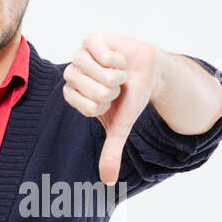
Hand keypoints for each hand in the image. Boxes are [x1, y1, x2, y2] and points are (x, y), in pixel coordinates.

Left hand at [62, 34, 157, 185]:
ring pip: (98, 71)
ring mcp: (80, 56)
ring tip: (119, 73)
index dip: (102, 104)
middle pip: (90, 88)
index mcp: (73, 94)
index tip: (109, 101)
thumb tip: (108, 182)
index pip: (80, 103)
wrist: (148, 74)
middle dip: (111, 90)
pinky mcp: (91, 40)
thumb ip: (111, 152)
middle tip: (116, 87)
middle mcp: (72, 74)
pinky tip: (119, 59)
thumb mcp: (120, 128)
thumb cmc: (130, 99)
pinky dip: (117, 59)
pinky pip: (100, 52)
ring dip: (116, 74)